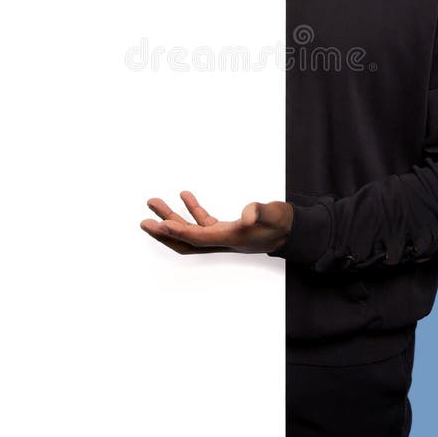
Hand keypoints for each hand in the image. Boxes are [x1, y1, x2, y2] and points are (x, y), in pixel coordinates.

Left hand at [140, 190, 293, 254]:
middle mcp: (222, 241)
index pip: (198, 238)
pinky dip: (191, 211)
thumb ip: (261, 212)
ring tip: (154, 202)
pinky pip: (202, 222)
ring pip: (190, 230)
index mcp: (230, 239)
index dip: (179, 231)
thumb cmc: (282, 223)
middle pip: (186, 241)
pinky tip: (184, 196)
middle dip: (164, 233)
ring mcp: (222, 236)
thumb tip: (248, 214)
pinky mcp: (226, 229)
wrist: (292, 231)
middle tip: (144, 222)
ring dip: (171, 218)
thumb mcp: (274, 215)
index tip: (160, 224)